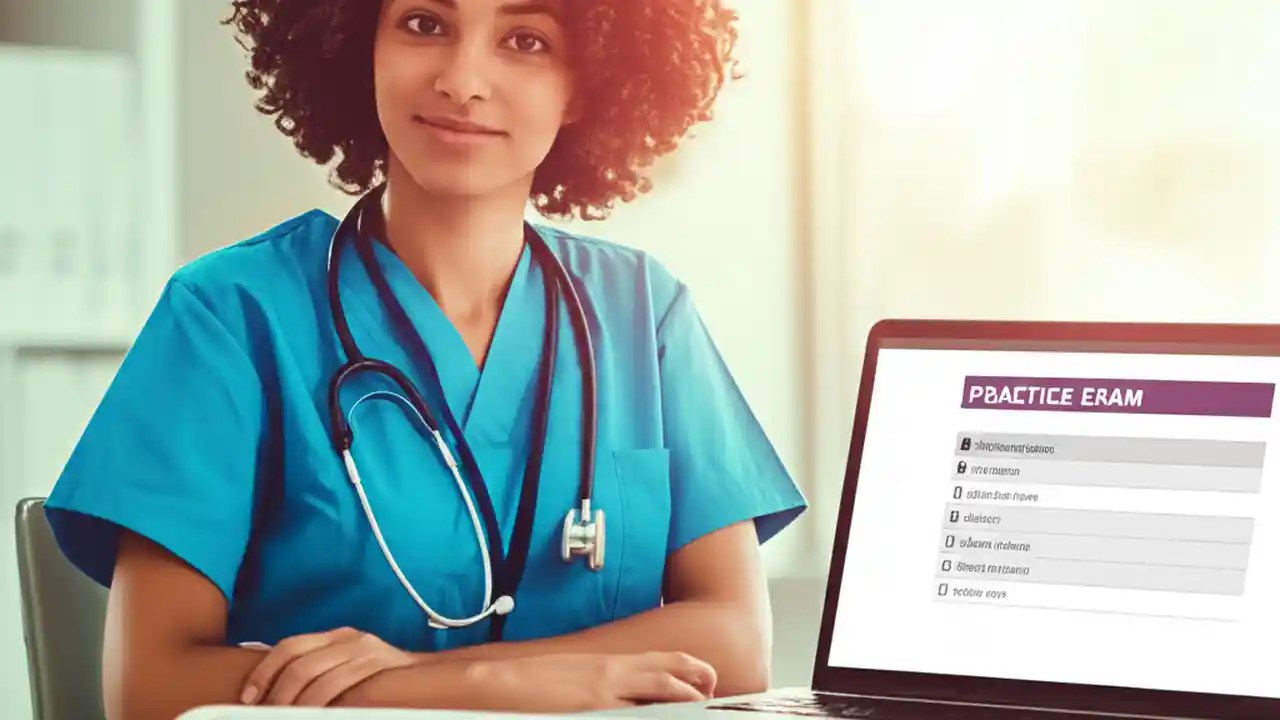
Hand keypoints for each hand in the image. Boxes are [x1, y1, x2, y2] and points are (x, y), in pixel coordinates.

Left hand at [239, 627, 415, 705]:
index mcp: (336, 636)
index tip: (249, 697)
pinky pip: (347, 689)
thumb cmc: (379, 677)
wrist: (427, 675)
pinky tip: (320, 715)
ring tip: (290, 718)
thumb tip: (276, 691)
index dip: (264, 672)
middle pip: (301, 664)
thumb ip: (320, 669)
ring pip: (322, 680)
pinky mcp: (382, 669)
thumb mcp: (346, 665)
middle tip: (268, 714)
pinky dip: (327, 706)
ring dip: (300, 705)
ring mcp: (368, 653)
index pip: (289, 647)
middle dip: (279, 695)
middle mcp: (350, 639)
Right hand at [472, 651, 717, 711]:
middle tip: (711, 697)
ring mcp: (603, 695)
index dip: (692, 670)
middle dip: (696, 688)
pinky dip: (645, 717)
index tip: (707, 681)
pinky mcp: (589, 710)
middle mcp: (613, 675)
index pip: (664, 662)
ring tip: (696, 709)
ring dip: (680, 703)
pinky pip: (629, 716)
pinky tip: (654, 719)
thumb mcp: (581, 674)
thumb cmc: (538, 681)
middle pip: (669, 676)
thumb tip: (632, 695)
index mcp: (611, 664)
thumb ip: (610, 681)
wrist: (499, 682)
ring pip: (657, 696)